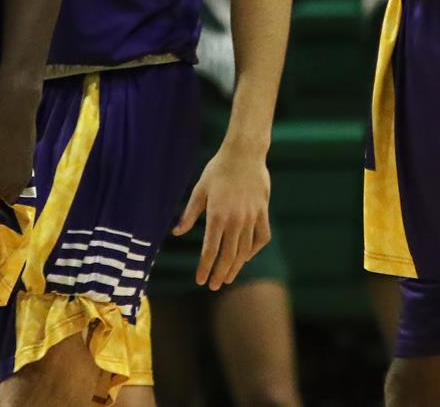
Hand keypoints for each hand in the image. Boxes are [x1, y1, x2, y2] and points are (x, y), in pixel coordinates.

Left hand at [172, 143, 271, 290]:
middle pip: (228, 255)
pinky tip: (247, 256)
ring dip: (236, 266)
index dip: (205, 267)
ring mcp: (252, 217)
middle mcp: (236, 220)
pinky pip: (261, 237)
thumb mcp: (199, 190)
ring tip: (229, 278)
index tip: (199, 280)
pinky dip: (255, 249)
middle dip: (220, 273)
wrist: (245, 153)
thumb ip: (189, 214)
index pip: (210, 250)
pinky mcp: (263, 211)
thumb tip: (176, 233)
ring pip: (245, 250)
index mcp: (217, 216)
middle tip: (214, 286)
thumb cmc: (218, 169)